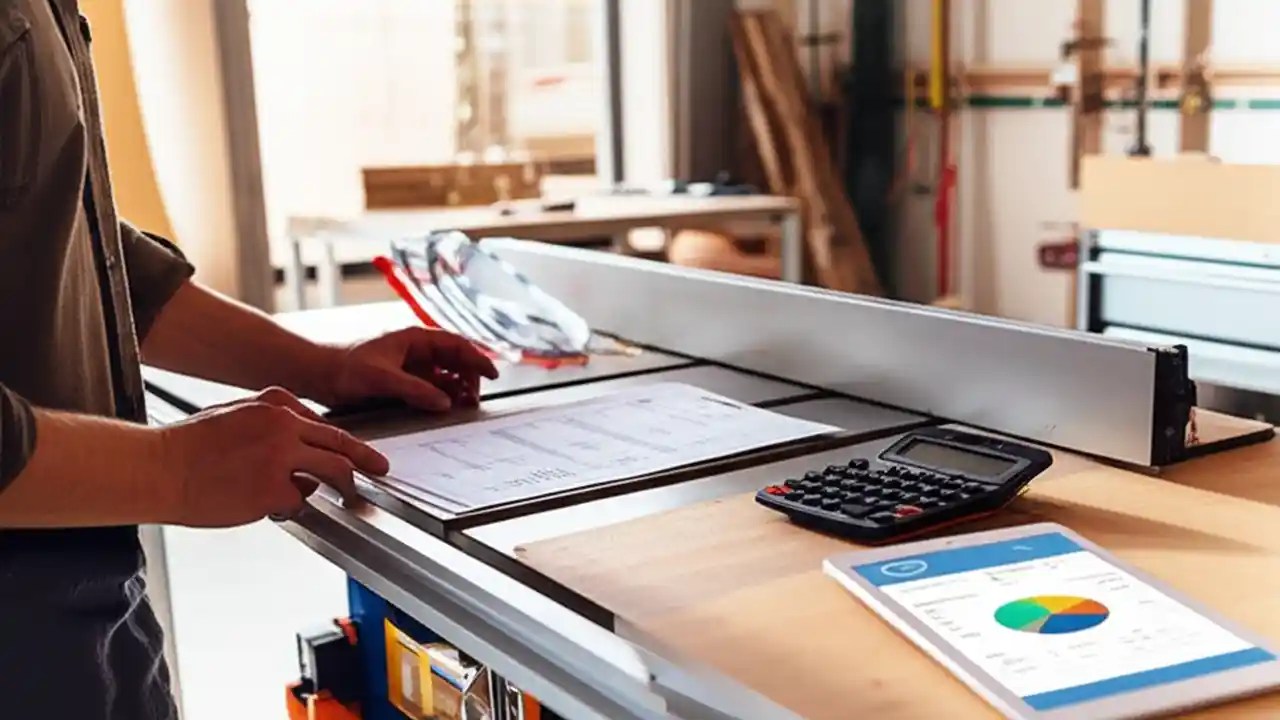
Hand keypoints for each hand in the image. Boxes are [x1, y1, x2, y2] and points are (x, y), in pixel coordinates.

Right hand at [159, 387, 388, 527]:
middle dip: (365, 461)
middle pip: (340, 444)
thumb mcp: (234, 415)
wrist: (157, 468)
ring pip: (332, 471)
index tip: (364, 453)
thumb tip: (299, 442)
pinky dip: (291, 505)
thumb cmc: (187, 447)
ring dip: (342, 487)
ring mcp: (282, 456)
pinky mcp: (274, 487)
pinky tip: (268, 504)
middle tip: (380, 471)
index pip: (325, 424)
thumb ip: (271, 423)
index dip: (348, 442)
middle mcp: (284, 424)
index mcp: (274, 403)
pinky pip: (300, 500)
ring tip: (346, 499)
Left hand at [319, 327, 498, 411]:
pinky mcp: (402, 381)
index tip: (493, 375)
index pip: (456, 345)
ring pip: (445, 376)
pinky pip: (431, 388)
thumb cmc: (344, 366)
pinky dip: (442, 397)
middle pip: (455, 361)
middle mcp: (416, 350)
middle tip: (475, 399)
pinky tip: (446, 408)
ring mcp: (410, 366)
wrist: (317, 374)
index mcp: (414, 338)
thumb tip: (446, 401)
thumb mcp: (381, 378)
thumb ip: (415, 389)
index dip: (477, 359)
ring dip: (457, 389)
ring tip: (465, 406)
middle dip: (469, 378)